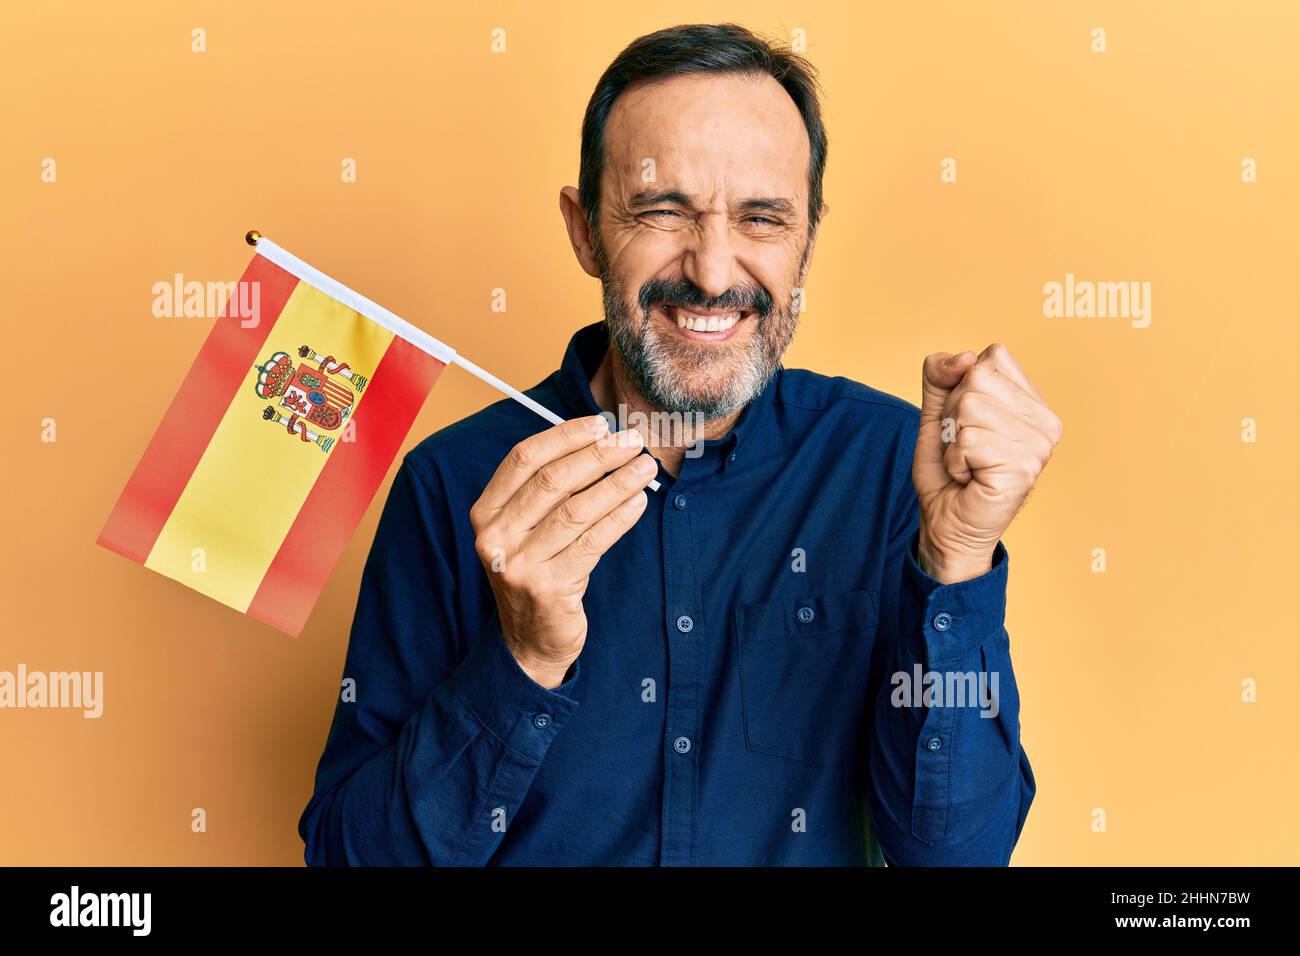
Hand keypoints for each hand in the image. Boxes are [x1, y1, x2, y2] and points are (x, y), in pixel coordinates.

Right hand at [469, 415, 656, 687]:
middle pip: (552, 481)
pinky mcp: (549, 588)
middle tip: (632, 442)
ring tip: (645, 468)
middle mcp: (496, 536)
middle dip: (598, 455)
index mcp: (486, 512)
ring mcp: (519, 565)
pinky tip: (639, 501)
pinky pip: (593, 542)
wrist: (530, 641)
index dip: (564, 436)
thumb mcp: (526, 529)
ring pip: (577, 510)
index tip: (600, 424)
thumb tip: (598, 439)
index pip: (523, 459)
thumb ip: (547, 489)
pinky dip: (620, 517)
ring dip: (617, 483)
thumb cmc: (537, 571)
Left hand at [913, 343, 1062, 583]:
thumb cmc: (947, 471)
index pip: (992, 356)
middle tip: (964, 448)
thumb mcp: (936, 412)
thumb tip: (964, 357)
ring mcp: (1038, 446)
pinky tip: (970, 479)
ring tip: (967, 464)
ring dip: (953, 440)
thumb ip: (941, 374)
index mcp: (1033, 403)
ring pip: (969, 407)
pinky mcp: (1023, 468)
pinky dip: (955, 461)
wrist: (946, 525)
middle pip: (977, 378)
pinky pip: (967, 440)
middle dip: (953, 414)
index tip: (967, 423)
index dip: (960, 387)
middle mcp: (1046, 422)